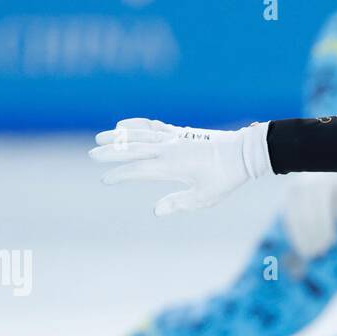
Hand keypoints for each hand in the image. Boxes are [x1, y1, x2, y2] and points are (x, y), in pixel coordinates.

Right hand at [89, 118, 272, 215]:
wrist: (244, 153)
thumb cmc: (226, 178)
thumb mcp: (205, 198)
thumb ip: (179, 203)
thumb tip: (156, 211)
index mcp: (174, 165)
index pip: (139, 169)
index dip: (120, 175)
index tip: (105, 180)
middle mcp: (170, 148)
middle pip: (134, 148)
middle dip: (111, 152)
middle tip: (92, 154)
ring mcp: (174, 137)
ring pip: (140, 133)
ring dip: (119, 135)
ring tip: (100, 137)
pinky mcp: (180, 132)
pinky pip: (153, 125)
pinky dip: (136, 124)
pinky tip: (124, 125)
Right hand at [282, 172, 336, 257]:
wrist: (316, 166)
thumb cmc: (335, 183)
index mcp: (323, 184)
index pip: (323, 211)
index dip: (326, 230)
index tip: (330, 244)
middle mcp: (305, 186)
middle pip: (308, 218)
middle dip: (314, 238)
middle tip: (320, 253)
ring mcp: (293, 192)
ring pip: (296, 220)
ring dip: (303, 240)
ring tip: (310, 254)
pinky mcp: (286, 198)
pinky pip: (289, 220)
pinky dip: (294, 235)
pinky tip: (301, 246)